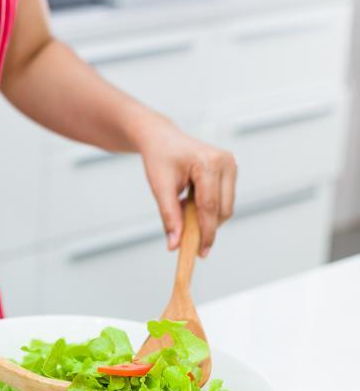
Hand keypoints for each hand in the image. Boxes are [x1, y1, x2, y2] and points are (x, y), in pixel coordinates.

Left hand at [136, 121, 236, 256]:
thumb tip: (175, 244)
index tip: (201, 252)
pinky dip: (209, 208)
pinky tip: (190, 201)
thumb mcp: (160, 187)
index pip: (210, 206)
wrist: (161, 138)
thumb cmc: (159, 158)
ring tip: (183, 207)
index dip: (206, 232)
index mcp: (209, 163)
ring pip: (226, 207)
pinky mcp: (231, 170)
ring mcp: (232, 165)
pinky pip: (224, 199)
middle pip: (222, 209)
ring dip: (207, 217)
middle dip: (206, 227)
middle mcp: (226, 162)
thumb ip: (169, 216)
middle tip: (186, 238)